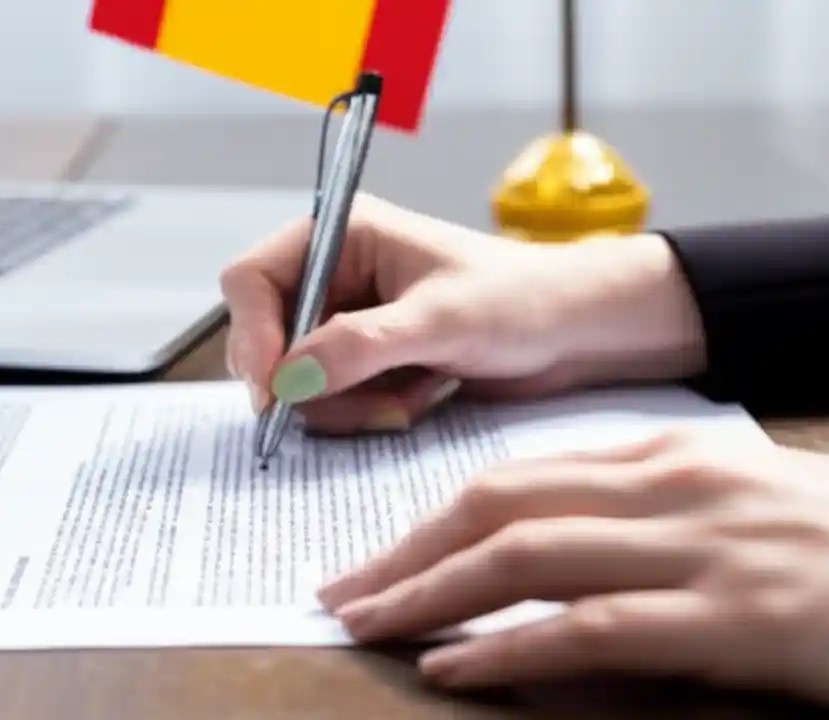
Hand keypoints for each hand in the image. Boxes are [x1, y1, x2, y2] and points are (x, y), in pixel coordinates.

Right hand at [219, 194, 706, 433]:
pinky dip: (368, 413)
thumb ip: (359, 346)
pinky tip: (419, 399)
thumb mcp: (439, 321)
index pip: (251, 280)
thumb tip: (288, 380)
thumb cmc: (520, 300)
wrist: (576, 333)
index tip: (274, 391)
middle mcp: (333, 275)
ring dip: (347, 405)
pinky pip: (332, 402)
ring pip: (298, 382)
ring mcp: (346, 323)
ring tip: (409, 399)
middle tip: (365, 406)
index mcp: (341, 235)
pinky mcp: (365, 363)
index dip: (251, 335)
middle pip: (267, 340)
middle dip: (311, 384)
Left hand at [316, 430, 828, 707]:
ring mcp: (703, 549)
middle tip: (342, 592)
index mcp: (668, 455)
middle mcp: (673, 488)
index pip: (518, 477)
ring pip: (528, 556)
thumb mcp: (736, 502)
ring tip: (369, 626)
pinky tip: (454, 667)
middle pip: (501, 505)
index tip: (380, 554)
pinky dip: (510, 648)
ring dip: (432, 594)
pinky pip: (592, 629)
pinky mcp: (736, 619)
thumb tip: (548, 540)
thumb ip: (644, 509)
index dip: (434, 519)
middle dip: (408, 550)